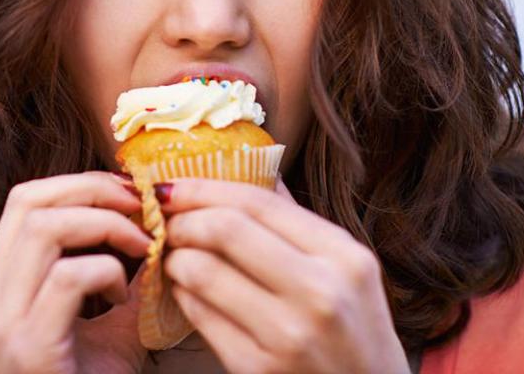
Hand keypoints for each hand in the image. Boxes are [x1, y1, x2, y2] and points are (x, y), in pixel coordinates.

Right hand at [0, 171, 151, 373]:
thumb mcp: (109, 323)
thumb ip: (124, 276)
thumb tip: (159, 229)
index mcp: (5, 283)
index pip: (25, 200)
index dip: (79, 183)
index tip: (126, 193)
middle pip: (29, 202)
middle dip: (92, 192)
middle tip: (139, 211)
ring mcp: (5, 320)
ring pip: (43, 228)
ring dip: (104, 226)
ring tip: (139, 248)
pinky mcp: (30, 346)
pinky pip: (68, 277)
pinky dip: (107, 272)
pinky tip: (124, 298)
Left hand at [159, 175, 408, 373]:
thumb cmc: (355, 332)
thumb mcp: (348, 270)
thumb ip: (299, 221)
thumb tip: (253, 169)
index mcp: (343, 257)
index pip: (257, 201)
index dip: (203, 187)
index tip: (172, 185)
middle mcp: (319, 293)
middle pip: (224, 229)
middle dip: (182, 218)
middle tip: (168, 221)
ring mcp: (287, 336)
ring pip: (201, 272)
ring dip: (176, 258)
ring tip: (177, 256)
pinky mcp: (257, 370)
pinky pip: (199, 316)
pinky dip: (184, 296)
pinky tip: (189, 292)